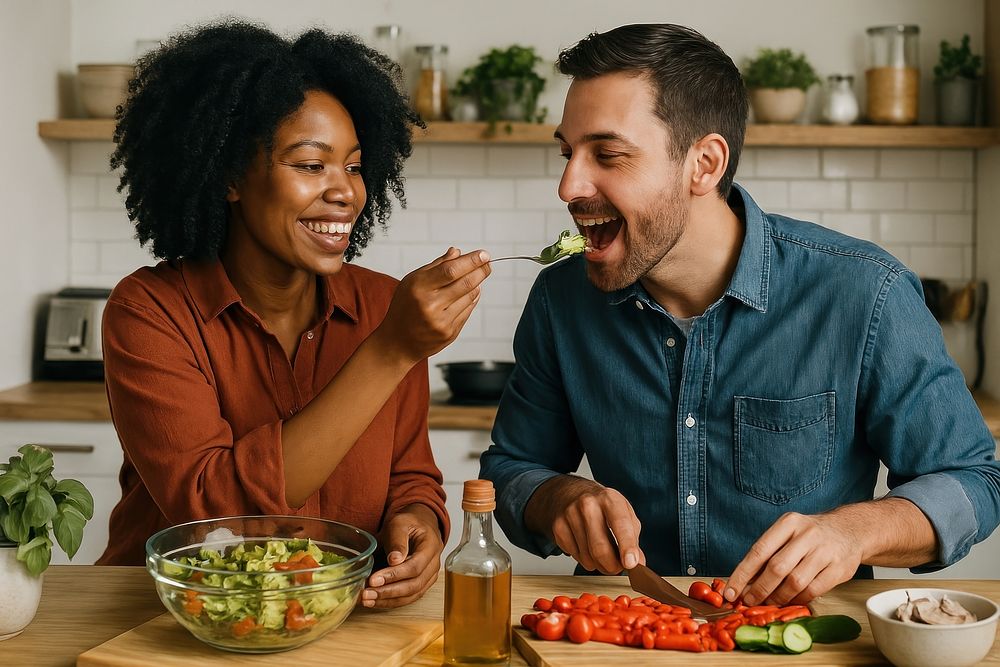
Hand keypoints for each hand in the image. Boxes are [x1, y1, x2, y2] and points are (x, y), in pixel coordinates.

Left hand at [362, 504, 443, 608]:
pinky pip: (408, 597)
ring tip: (367, 599)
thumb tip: (394, 560)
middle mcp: (433, 564)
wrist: (418, 525)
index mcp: (431, 546)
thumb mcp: (400, 522)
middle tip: (367, 593)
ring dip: (388, 600)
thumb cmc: (409, 523)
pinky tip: (375, 601)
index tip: (374, 579)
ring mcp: (429, 576)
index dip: (394, 575)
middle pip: (414, 585)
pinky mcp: (421, 584)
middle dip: (388, 592)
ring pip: (411, 595)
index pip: (415, 566)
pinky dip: (391, 601)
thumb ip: (397, 539)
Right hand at [374, 247, 490, 365]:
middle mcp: (430, 305)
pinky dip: (471, 298)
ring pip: (470, 296)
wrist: (397, 342)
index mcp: (418, 288)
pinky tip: (468, 293)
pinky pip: (468, 310)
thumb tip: (457, 252)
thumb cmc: (404, 307)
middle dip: (481, 270)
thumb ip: (436, 266)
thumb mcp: (412, 282)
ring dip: (476, 284)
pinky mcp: (449, 333)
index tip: (484, 254)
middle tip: (487, 263)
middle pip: (465, 283)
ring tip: (475, 277)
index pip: (451, 270)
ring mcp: (441, 321)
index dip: (471, 261)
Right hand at [527, 475, 644, 574]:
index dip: (627, 546)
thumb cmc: (601, 505)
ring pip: (588, 558)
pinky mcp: (558, 527)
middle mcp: (588, 504)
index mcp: (610, 498)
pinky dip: (584, 559)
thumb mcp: (623, 512)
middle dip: (612, 566)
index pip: (620, 524)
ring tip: (601, 552)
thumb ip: (633, 537)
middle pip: (600, 548)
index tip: (630, 563)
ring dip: (598, 564)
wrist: (569, 493)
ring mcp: (570, 515)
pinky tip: (585, 546)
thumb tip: (638, 562)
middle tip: (618, 567)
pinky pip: (575, 557)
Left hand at [724, 511, 861, 606]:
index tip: (731, 592)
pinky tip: (791, 601)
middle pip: (776, 567)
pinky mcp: (839, 568)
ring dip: (778, 597)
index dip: (742, 574)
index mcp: (789, 523)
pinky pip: (813, 590)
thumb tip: (743, 582)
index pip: (759, 550)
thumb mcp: (788, 533)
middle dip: (759, 589)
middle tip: (749, 601)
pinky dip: (798, 599)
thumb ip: (768, 553)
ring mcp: (825, 551)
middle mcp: (807, 535)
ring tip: (769, 602)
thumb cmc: (810, 535)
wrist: (850, 530)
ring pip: (795, 581)